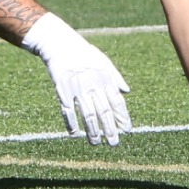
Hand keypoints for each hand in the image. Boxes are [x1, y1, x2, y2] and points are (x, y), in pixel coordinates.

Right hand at [25, 16, 131, 143]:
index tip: (127, 130)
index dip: (122, 117)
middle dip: (110, 129)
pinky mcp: (62, 91)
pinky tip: (75, 134)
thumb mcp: (104, 61)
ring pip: (87, 114)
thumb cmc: (84, 54)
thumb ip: (116, 77)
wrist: (61, 45)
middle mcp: (93, 85)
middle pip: (103, 111)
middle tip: (114, 143)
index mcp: (105, 78)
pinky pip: (68, 111)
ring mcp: (77, 89)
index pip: (116, 102)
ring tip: (97, 143)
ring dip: (93, 131)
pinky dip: (71, 123)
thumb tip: (127, 92)